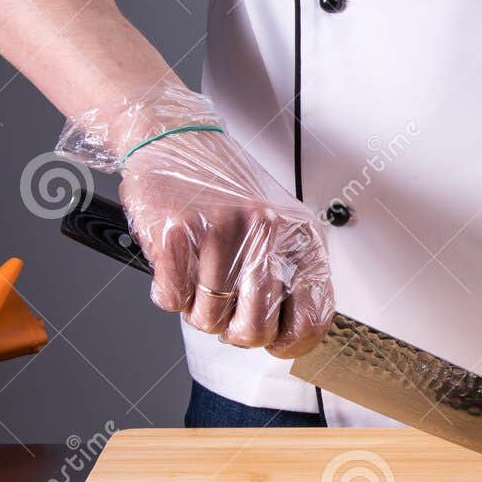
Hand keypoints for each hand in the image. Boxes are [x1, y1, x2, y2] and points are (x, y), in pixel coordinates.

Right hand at [60, 83, 333, 357]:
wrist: (176, 138)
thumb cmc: (225, 188)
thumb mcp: (278, 224)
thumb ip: (290, 275)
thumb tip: (290, 339)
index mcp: (300, 233)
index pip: (312, 316)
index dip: (290, 343)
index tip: (276, 342)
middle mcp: (267, 230)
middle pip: (254, 330)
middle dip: (235, 332)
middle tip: (227, 311)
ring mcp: (221, 229)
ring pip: (208, 320)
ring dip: (197, 310)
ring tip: (199, 277)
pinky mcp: (177, 231)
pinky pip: (172, 300)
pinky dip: (169, 293)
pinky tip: (177, 267)